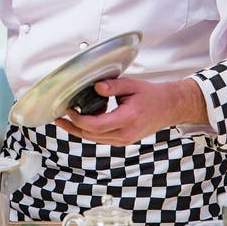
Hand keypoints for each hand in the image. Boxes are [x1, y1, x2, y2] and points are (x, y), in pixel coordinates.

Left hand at [54, 77, 207, 145]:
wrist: (169, 108)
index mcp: (127, 119)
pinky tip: (81, 122)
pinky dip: (89, 131)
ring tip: (64, 121)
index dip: (78, 119)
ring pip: (95, 139)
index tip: (68, 110)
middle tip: (58, 118)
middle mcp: (124, 134)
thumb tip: (95, 87)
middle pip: (91, 136)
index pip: (96, 125)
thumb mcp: (132, 85)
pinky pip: (101, 138)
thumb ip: (112, 86)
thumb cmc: (151, 95)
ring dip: (78, 131)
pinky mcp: (124, 140)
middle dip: (72, 127)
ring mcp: (124, 140)